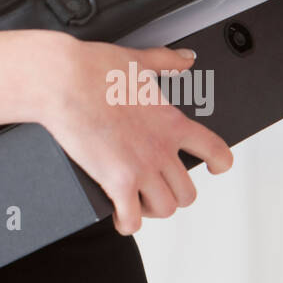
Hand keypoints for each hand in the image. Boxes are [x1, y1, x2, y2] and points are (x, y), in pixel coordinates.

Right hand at [33, 31, 233, 235]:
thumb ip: (166, 61)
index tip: (215, 167)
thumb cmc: (93, 68)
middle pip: (187, 192)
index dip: (220, 163)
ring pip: (165, 208)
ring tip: (136, 201)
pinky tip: (119, 216)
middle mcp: (161, 149)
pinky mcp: (116, 181)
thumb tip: (185, 59)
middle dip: (173, 193)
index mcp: (171, 121)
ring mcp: (141, 168)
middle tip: (156, 187)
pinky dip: (126, 223)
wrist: (62, 80)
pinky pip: (131, 219)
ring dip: (151, 209)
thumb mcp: (138, 60)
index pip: (215, 150)